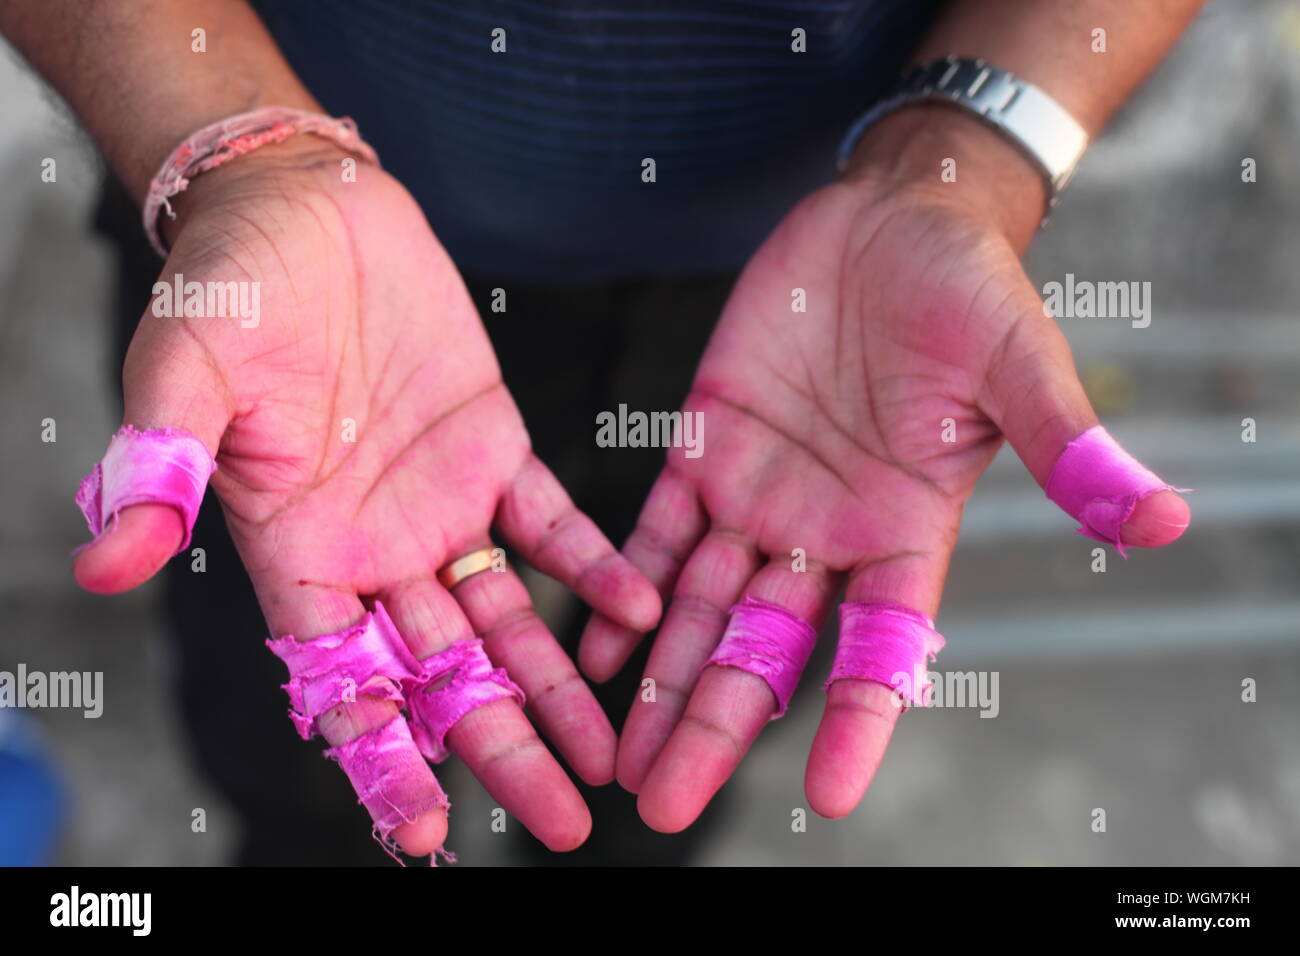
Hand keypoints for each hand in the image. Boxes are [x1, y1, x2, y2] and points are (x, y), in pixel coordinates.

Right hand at [73, 137, 659, 854]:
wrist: (303, 209)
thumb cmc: (230, 289)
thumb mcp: (187, 372)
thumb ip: (162, 466)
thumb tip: (101, 560)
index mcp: (294, 551)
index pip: (340, 681)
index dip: (379, 758)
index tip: (426, 836)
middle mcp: (372, 549)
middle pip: (442, 674)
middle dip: (499, 748)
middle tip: (566, 823)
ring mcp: (438, 506)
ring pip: (504, 621)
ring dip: (555, 687)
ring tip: (608, 757)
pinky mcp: (492, 451)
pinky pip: (549, 524)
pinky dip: (591, 566)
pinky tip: (637, 611)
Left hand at [581, 109, 1188, 831]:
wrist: (892, 219)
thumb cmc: (968, 288)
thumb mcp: (1019, 363)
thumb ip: (1067, 445)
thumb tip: (1162, 520)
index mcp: (904, 530)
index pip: (881, 647)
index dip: (859, 721)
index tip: (824, 797)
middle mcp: (825, 533)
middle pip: (764, 650)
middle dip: (713, 726)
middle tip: (662, 805)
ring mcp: (759, 495)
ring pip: (699, 608)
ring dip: (659, 682)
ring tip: (618, 760)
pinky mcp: (705, 447)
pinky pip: (657, 532)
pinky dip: (624, 588)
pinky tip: (594, 649)